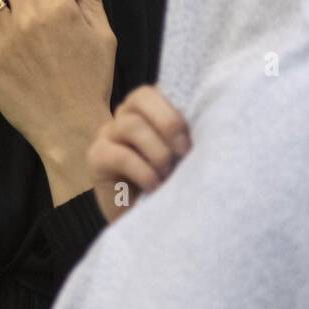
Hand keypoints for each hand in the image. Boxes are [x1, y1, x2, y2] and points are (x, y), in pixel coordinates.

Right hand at [88, 85, 189, 222]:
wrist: (146, 220)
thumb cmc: (170, 181)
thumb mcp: (183, 153)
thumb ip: (188, 133)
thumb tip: (212, 120)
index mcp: (150, 107)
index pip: (158, 88)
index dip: (176, 108)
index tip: (194, 136)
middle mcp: (126, 113)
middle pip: (141, 97)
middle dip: (168, 123)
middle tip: (185, 152)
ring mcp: (108, 133)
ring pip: (131, 126)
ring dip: (157, 151)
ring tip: (168, 173)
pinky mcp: (96, 156)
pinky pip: (119, 155)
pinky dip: (142, 170)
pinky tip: (154, 186)